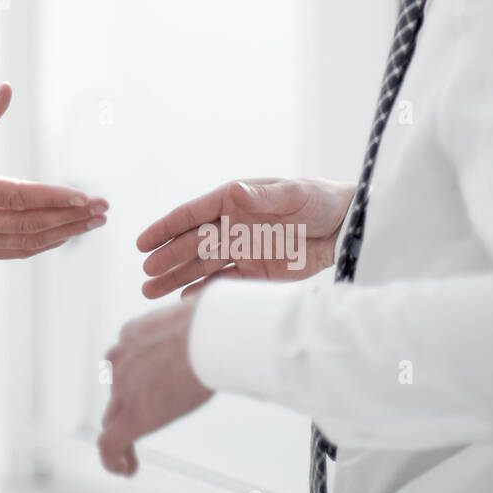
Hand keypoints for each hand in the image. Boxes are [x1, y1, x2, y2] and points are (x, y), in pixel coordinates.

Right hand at [0, 83, 108, 259]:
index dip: (55, 199)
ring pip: (26, 243)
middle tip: (102, 211)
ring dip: (62, 234)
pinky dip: (41, 246)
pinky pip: (13, 252)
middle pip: (31, 225)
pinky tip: (61, 236)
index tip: (85, 196)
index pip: (19, 198)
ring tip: (90, 224)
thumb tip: (7, 91)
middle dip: (71, 218)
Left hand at [97, 292, 212, 475]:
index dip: (131, 380)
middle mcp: (121, 360)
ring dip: (121, 435)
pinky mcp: (135, 415)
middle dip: (124, 410)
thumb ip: (193, 334)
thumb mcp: (191, 320)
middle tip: (134, 429)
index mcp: (132, 336)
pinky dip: (113, 459)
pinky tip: (125, 471)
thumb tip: (228, 341)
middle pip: (115, 391)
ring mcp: (124, 388)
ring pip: (114, 417)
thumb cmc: (212, 322)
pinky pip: (111, 443)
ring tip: (128, 459)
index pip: (124, 362)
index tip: (143, 391)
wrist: (208, 334)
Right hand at [138, 177, 354, 298]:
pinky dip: (206, 293)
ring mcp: (243, 251)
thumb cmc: (321, 201)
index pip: (191, 215)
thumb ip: (262, 196)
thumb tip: (234, 191)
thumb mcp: (293, 193)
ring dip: (177, 278)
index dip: (166, 229)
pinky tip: (186, 302)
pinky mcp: (258, 274)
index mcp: (232, 202)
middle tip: (146, 275)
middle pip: (191, 245)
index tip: (143, 243)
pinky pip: (226, 284)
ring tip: (151, 292)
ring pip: (202, 267)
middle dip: (167, 259)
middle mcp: (231, 227)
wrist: (349, 229)